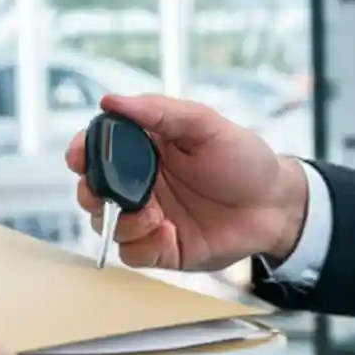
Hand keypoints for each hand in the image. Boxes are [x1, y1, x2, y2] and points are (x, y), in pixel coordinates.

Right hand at [66, 93, 309, 270]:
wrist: (276, 205)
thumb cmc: (245, 160)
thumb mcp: (206, 124)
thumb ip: (159, 110)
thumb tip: (111, 101)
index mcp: (146, 150)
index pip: (98, 150)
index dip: (80, 152)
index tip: (78, 156)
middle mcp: (141, 185)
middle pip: (92, 191)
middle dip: (91, 193)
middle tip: (110, 194)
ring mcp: (149, 218)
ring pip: (105, 224)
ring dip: (120, 221)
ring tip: (153, 216)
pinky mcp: (162, 248)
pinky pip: (131, 254)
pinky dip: (141, 245)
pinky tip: (166, 234)